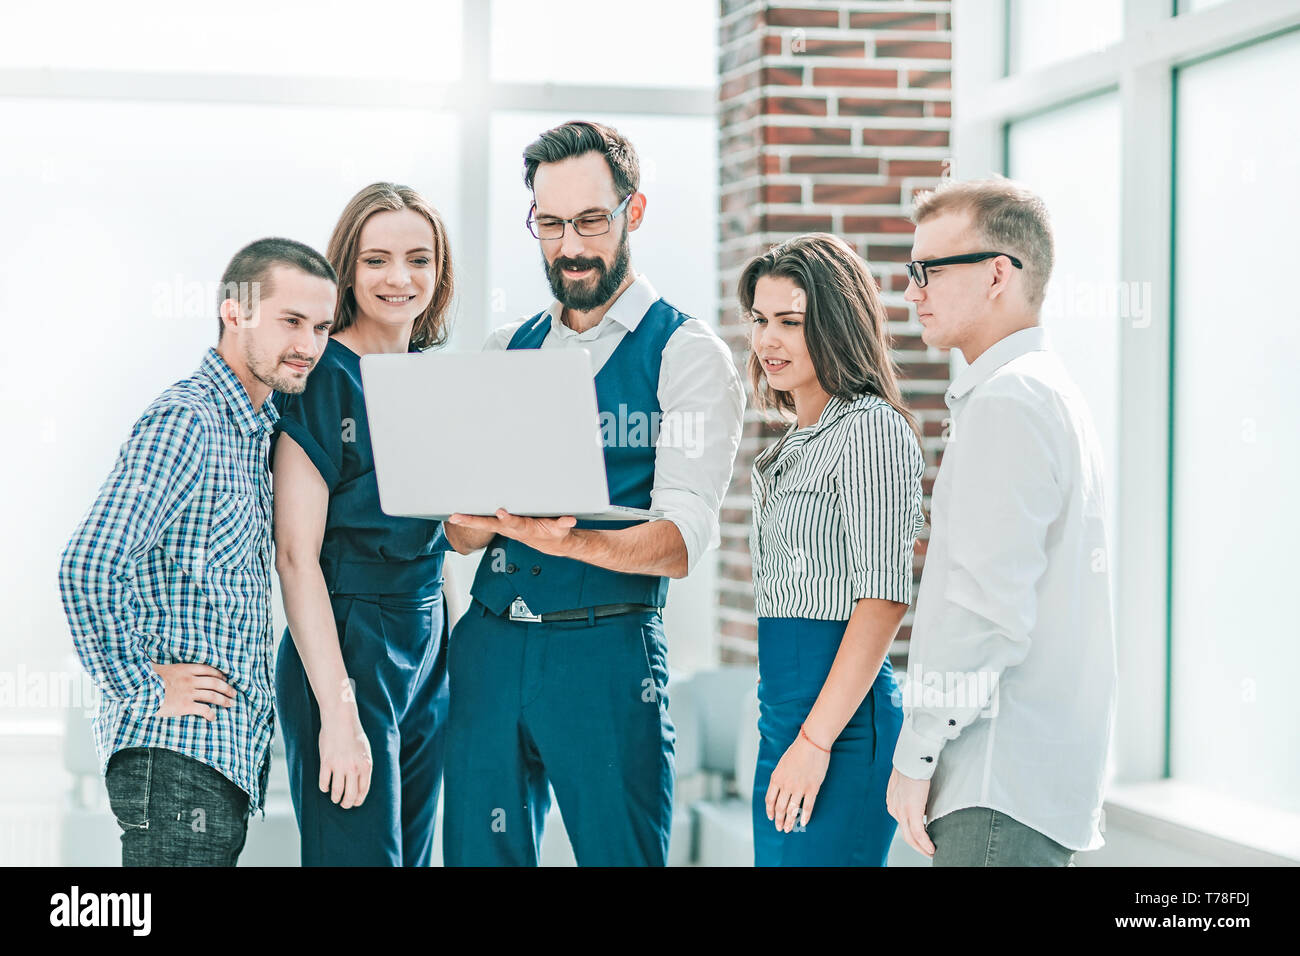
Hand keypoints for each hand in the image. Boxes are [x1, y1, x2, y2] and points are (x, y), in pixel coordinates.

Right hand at [150, 662, 234, 720]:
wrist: (140, 689)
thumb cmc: (146, 679)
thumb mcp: (159, 668)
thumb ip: (165, 668)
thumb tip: (155, 664)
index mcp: (186, 669)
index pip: (208, 670)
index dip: (219, 675)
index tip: (225, 679)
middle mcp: (191, 680)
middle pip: (215, 682)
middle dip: (226, 688)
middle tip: (234, 693)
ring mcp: (189, 692)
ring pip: (213, 695)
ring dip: (224, 700)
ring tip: (230, 704)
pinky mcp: (186, 706)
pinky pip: (203, 709)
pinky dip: (211, 714)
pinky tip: (213, 717)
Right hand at [318, 706, 371, 809]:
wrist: (341, 719)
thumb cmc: (354, 735)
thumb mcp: (365, 751)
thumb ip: (363, 767)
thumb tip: (359, 784)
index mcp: (366, 765)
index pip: (363, 791)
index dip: (358, 800)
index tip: (354, 803)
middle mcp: (354, 768)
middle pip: (350, 795)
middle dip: (346, 803)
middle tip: (343, 804)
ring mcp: (339, 766)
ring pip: (336, 792)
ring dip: (335, 798)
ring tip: (334, 798)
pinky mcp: (326, 762)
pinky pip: (324, 783)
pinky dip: (324, 788)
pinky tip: (325, 787)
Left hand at [448, 509, 577, 556]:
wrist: (550, 543)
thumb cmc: (554, 534)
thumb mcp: (561, 530)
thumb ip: (563, 524)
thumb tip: (569, 520)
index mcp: (525, 529)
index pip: (516, 524)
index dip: (509, 519)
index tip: (501, 512)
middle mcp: (512, 529)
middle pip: (490, 525)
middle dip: (474, 521)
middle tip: (458, 517)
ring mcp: (505, 528)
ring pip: (484, 523)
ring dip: (468, 520)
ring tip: (452, 516)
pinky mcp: (503, 525)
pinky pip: (484, 521)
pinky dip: (471, 519)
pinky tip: (459, 515)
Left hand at [765, 731, 830, 831]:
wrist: (812, 742)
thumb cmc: (798, 750)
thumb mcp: (782, 763)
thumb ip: (780, 777)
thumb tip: (779, 788)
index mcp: (776, 778)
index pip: (770, 799)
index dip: (769, 811)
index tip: (770, 817)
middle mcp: (786, 785)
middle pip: (779, 807)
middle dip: (778, 820)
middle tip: (779, 828)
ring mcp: (799, 787)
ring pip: (792, 810)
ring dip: (789, 821)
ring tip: (788, 828)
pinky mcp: (812, 788)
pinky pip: (807, 806)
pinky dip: (804, 816)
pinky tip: (803, 822)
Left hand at [886, 767, 935, 856]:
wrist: (911, 758)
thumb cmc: (912, 765)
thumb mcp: (908, 783)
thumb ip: (912, 796)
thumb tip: (922, 804)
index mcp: (893, 803)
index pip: (903, 823)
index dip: (913, 834)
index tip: (924, 839)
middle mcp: (894, 809)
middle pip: (905, 834)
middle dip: (917, 846)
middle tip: (928, 852)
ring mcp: (901, 811)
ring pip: (911, 837)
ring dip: (922, 848)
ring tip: (931, 853)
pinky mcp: (911, 811)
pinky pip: (919, 833)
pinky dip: (925, 843)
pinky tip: (932, 849)